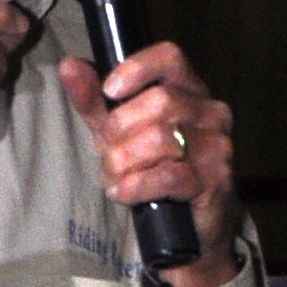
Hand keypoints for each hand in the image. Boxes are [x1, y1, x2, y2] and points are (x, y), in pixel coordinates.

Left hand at [60, 41, 239, 286]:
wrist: (189, 230)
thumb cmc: (155, 169)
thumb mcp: (119, 132)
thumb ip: (95, 100)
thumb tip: (69, 66)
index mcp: (189, 90)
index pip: (170, 57)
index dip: (136, 69)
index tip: (110, 90)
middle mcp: (210, 112)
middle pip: (159, 101)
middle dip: (119, 129)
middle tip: (106, 151)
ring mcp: (217, 147)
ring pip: (161, 139)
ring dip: (123, 161)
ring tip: (113, 176)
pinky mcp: (215, 181)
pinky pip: (168, 176)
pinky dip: (136, 185)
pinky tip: (123, 192)